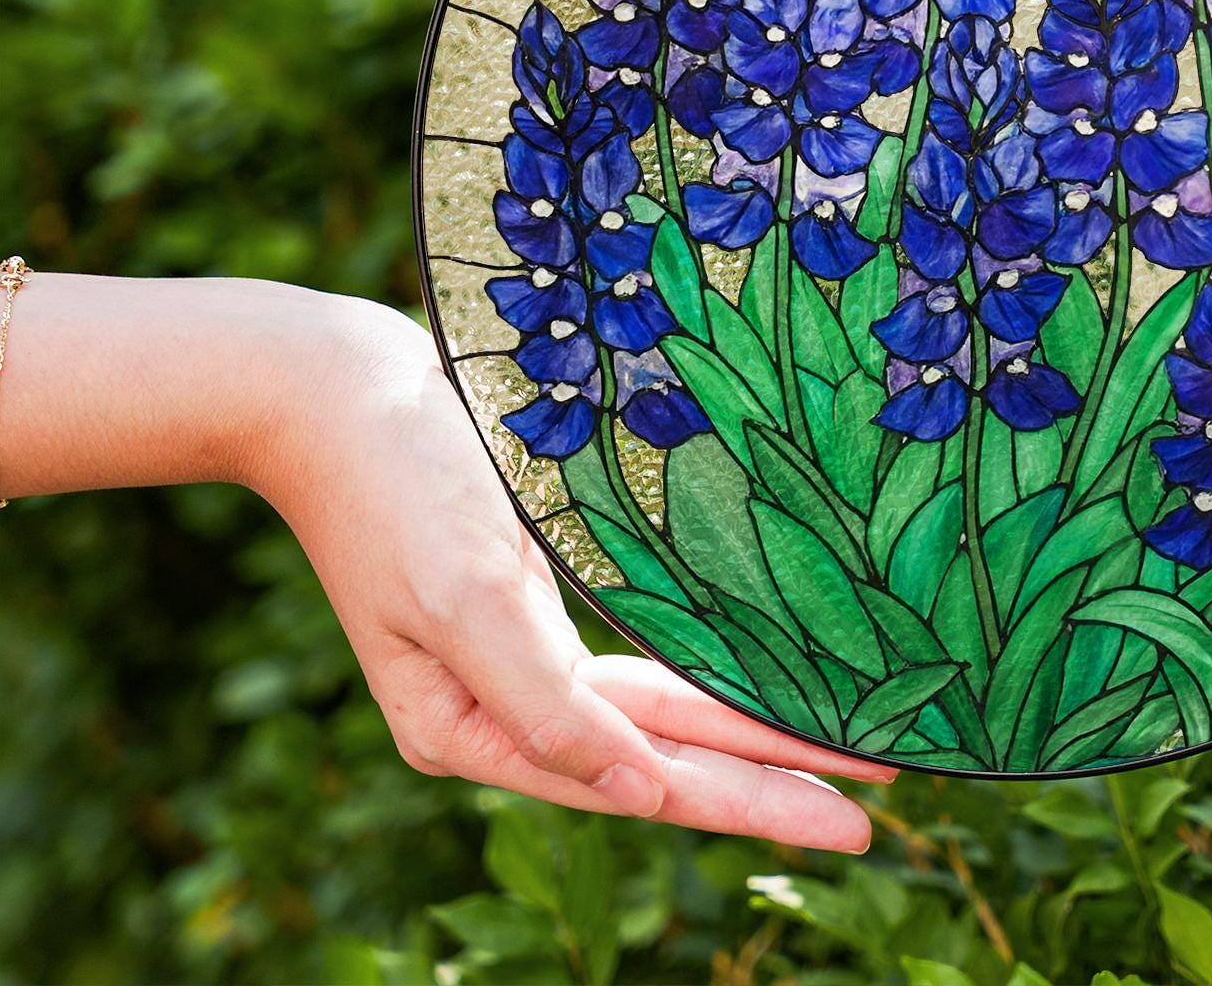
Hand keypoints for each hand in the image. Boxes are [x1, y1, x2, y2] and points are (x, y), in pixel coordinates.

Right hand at [251, 294, 891, 848]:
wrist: (332, 388)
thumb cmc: (396, 482)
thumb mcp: (470, 595)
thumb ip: (548, 706)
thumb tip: (636, 792)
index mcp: (473, 724)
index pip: (645, 781)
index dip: (753, 802)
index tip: (852, 822)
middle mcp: (502, 700)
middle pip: (663, 757)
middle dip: (772, 782)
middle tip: (880, 810)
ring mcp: (518, 647)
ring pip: (661, 709)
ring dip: (750, 732)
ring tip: (841, 755)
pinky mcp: (533, 593)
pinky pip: (636, 655)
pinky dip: (701, 675)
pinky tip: (752, 683)